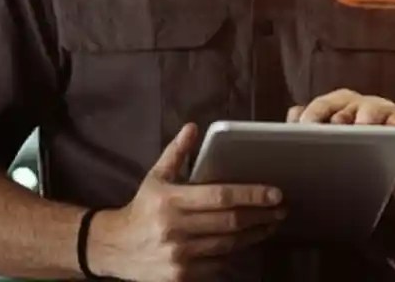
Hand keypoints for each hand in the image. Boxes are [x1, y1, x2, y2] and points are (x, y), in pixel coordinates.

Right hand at [91, 123, 285, 281]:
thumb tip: (193, 128)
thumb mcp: (155, 177)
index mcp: (171, 201)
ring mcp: (178, 256)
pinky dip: (234, 255)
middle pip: (231, 222)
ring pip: (228, 245)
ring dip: (254, 235)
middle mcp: (175, 229)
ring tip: (270, 224)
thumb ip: (177, 153)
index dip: (252, 194)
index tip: (275, 193)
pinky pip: (217, 265)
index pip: (221, 196)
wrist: (113, 248)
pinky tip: (246, 243)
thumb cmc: (142, 209)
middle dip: (261, 216)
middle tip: (282, 209)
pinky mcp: (180, 276)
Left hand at [287, 89, 394, 187]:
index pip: (324, 105)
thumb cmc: (367, 160)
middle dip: (339, 115)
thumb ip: (316, 135)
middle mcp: (366, 106)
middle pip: (349, 104)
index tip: (302, 127)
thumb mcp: (339, 152)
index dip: (313, 114)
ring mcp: (392, 114)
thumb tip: (292, 116)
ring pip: (377, 110)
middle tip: (332, 127)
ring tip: (362, 126)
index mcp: (343, 109)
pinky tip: (394, 135)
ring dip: (368, 116)